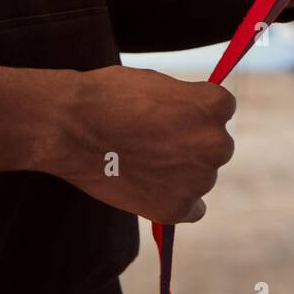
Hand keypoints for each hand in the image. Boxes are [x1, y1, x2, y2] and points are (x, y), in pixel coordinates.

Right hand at [0, 64, 235, 223]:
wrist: (70, 126)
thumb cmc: (110, 96)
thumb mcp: (161, 84)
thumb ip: (189, 102)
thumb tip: (198, 116)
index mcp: (215, 105)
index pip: (222, 109)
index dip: (196, 112)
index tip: (173, 115)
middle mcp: (215, 143)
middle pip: (216, 146)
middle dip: (193, 144)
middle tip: (157, 143)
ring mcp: (197, 178)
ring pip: (203, 177)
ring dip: (183, 173)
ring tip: (144, 163)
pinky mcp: (176, 208)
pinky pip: (194, 209)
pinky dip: (178, 203)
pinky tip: (155, 190)